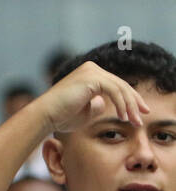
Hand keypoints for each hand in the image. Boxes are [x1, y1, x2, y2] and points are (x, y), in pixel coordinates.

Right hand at [32, 60, 147, 132]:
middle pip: (121, 85)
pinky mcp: (91, 77)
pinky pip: (114, 91)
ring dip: (130, 106)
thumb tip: (106, 104)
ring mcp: (91, 71)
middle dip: (134, 102)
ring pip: (120, 88)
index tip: (140, 113)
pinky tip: (123, 117)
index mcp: (89, 74)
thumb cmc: (62, 116)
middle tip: (143, 117)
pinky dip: (122, 104)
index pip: (116, 85)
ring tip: (135, 121)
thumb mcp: (86, 111)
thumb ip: (97, 104)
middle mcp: (91, 68)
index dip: (130, 99)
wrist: (46, 116)